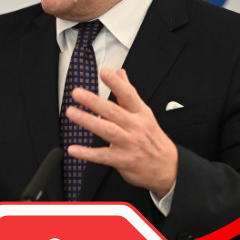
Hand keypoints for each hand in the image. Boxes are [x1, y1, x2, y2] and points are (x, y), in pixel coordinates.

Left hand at [66, 68, 178, 196]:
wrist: (168, 167)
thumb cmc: (152, 139)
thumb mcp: (144, 113)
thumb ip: (128, 93)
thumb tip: (120, 73)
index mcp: (140, 113)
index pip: (128, 94)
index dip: (116, 83)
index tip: (104, 72)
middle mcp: (135, 126)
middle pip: (113, 111)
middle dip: (94, 101)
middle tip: (78, 93)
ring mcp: (129, 143)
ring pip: (107, 130)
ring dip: (88, 121)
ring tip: (72, 113)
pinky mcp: (122, 159)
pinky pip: (102, 156)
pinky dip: (87, 153)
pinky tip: (73, 149)